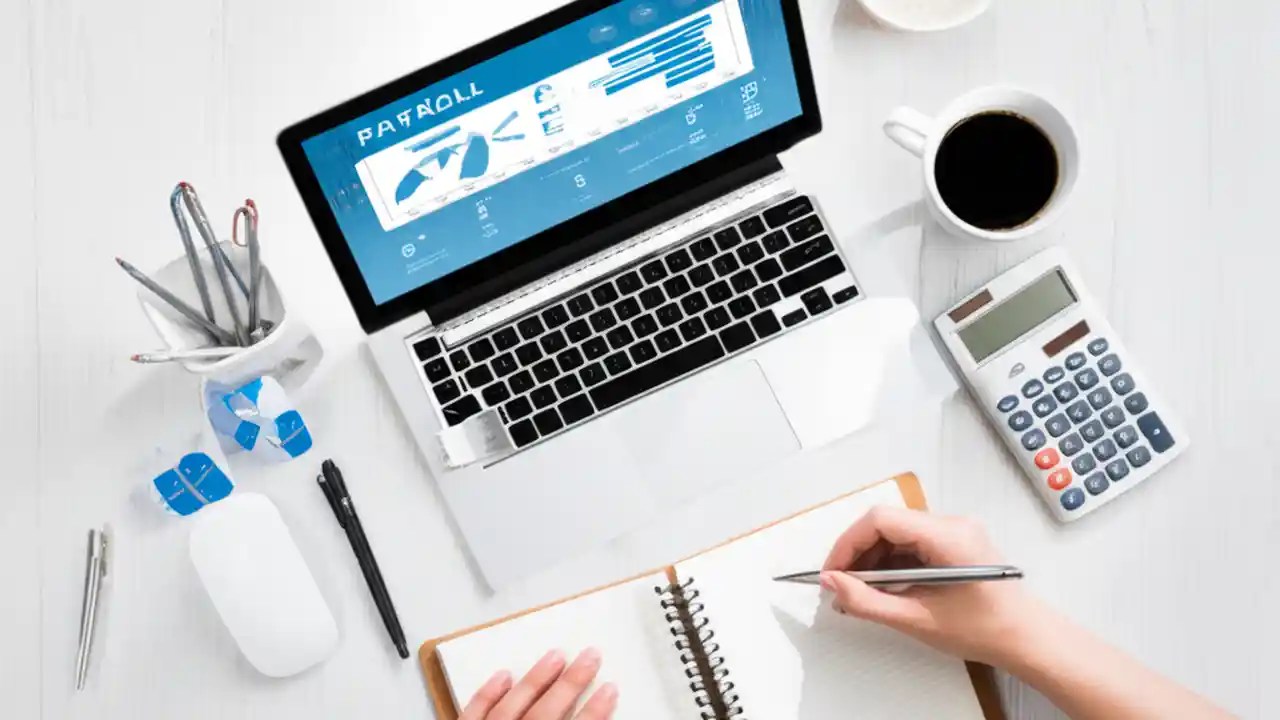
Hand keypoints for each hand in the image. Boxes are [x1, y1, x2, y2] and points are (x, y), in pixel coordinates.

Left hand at [459, 648, 617, 719]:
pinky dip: (487, 694)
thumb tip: (596, 713)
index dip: (595, 711)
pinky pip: (472, 715)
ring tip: (555, 656)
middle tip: (590, 657)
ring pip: (510, 708)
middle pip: (545, 714)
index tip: (610, 689)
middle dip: (570, 684)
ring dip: (535, 680)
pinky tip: (502, 676)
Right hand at [820, 506, 1050, 666]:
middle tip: (841, 586)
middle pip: (887, 524)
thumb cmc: (985, 630)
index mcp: (948, 536)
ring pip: (897, 534)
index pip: (881, 520)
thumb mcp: (917, 619)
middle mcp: (952, 524)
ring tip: (860, 593)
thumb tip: (833, 583)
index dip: (848, 543)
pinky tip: (883, 589)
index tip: (833, 572)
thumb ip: (868, 601)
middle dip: (858, 554)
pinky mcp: (955, 542)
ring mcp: (955, 531)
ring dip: (873, 560)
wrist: (1027, 639)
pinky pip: (912, 543)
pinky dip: (891, 564)